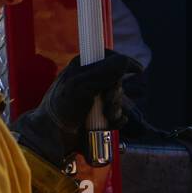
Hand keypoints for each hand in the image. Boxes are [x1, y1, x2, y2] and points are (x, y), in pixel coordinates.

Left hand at [11, 50, 141, 165]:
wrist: (54, 135)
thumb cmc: (62, 107)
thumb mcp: (82, 84)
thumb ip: (104, 71)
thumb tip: (125, 61)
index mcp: (83, 66)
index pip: (110, 57)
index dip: (123, 63)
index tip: (137, 70)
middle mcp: (91, 81)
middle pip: (118, 80)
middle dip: (116, 92)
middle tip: (107, 101)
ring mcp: (95, 99)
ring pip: (119, 99)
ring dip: (116, 109)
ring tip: (105, 116)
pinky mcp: (100, 116)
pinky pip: (118, 115)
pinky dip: (117, 120)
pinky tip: (110, 124)